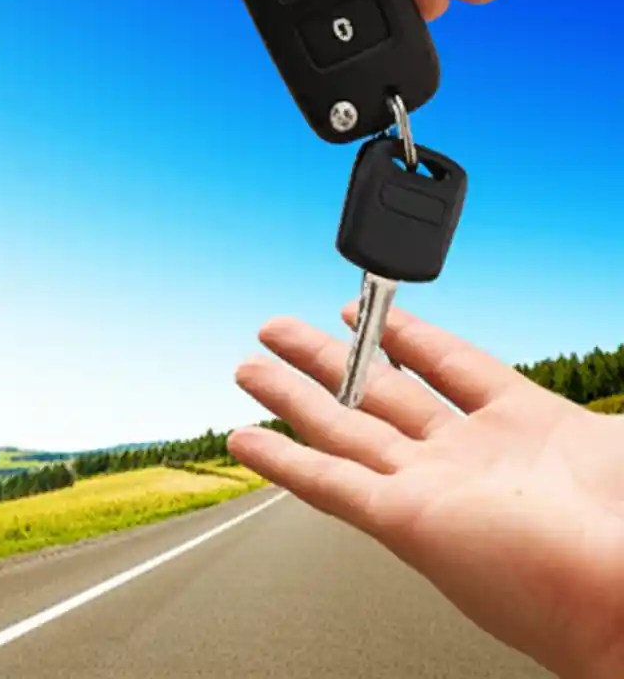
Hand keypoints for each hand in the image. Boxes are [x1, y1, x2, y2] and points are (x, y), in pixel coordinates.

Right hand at [228, 304, 623, 678]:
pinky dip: (283, 463)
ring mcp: (432, 488)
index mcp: (524, 430)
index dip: (405, 333)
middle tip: (276, 332)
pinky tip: (247, 441)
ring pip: (344, 430)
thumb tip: (595, 406)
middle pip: (378, 393)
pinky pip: (330, 485)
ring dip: (291, 398)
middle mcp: (467, 459)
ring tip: (248, 369)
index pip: (449, 365)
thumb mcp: (619, 438)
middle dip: (323, 358)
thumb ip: (598, 415)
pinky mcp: (405, 522)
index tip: (363, 310)